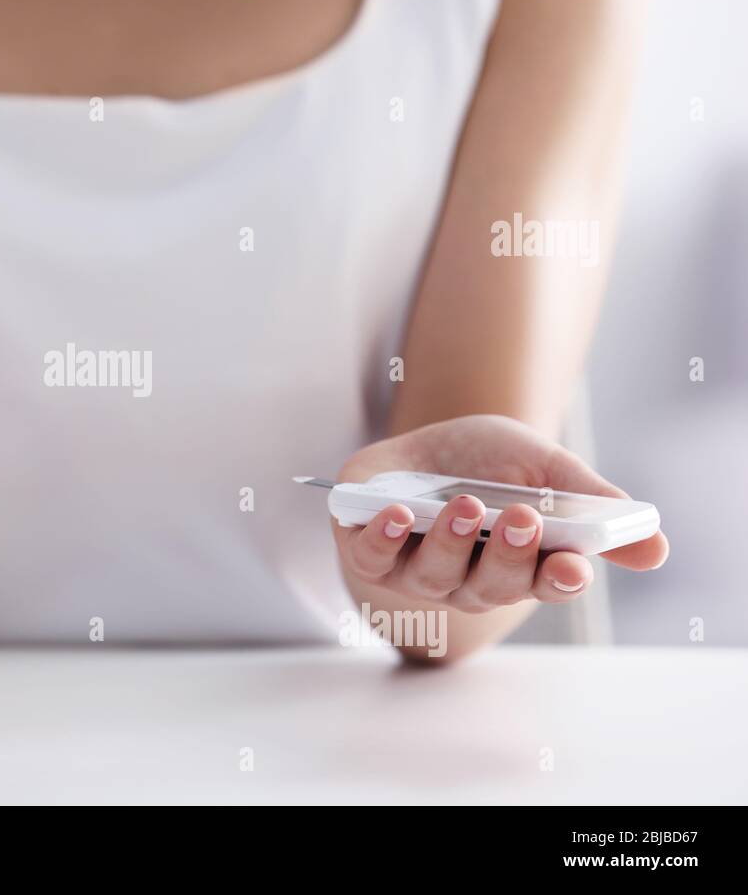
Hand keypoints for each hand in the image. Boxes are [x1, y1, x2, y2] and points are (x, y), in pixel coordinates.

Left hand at [333, 415, 667, 612]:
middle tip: (522, 517)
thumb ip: (593, 506)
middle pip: (491, 584)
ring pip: (434, 574)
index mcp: (523, 565)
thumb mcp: (545, 469)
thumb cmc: (489, 464)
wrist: (426, 443)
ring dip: (451, 542)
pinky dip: (385, 538)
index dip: (560, 579)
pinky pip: (374, 556)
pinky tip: (396, 513)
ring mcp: (417, 570)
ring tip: (465, 507)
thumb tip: (657, 549)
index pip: (548, 584)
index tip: (574, 566)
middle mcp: (470, 580)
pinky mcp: (370, 551)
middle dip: (508, 554)